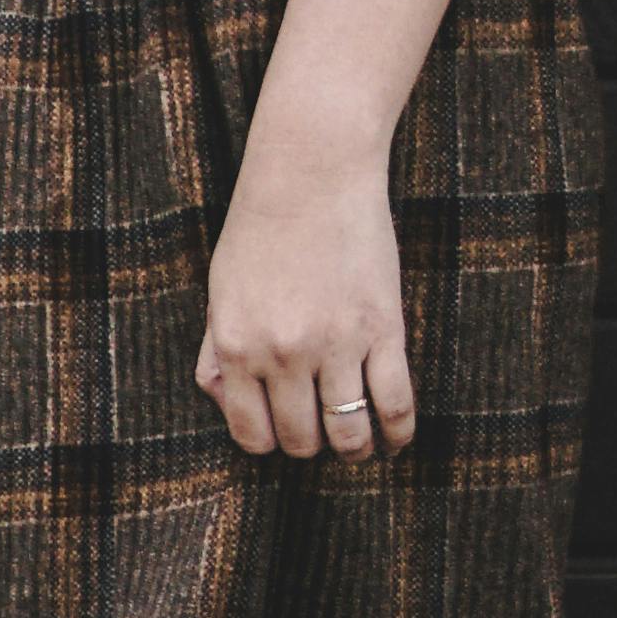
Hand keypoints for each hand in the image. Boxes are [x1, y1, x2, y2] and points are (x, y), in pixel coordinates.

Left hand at [197, 131, 416, 461]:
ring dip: (355, 447)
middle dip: (312, 443)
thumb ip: (217, 351)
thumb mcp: (221, 291)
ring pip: (348, 433)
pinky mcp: (383, 328)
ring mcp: (336, 343)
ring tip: (361, 441)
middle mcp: (283, 353)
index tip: (284, 431)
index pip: (253, 434)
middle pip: (301, 439)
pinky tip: (396, 435)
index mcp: (238, 346)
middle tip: (323, 428)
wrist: (312, 169)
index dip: (270, 441)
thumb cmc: (262, 227)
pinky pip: (396, 404)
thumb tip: (225, 404)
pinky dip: (399, 432)